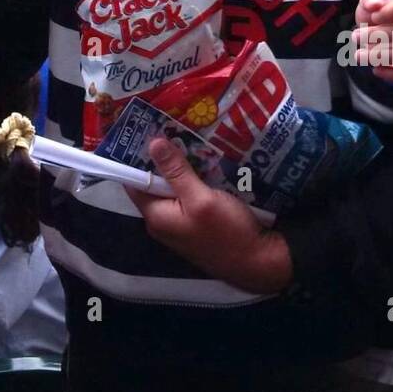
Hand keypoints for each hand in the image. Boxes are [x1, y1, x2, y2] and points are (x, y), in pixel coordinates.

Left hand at [126, 138, 291, 293]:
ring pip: (173, 189)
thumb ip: (176, 172)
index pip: (134, 183)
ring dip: (181, 169)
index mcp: (156, 216)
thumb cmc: (228, 232)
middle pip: (154, 184)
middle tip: (172, 129)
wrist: (258, 262)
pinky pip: (187, 197)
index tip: (146, 131)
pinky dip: (193, 181)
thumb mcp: (201, 198)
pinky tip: (204, 164)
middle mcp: (163, 222)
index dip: (137, 158)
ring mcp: (180, 225)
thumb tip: (152, 144)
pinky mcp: (196, 225)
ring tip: (189, 140)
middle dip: (163, 159)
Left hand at [352, 0, 392, 84]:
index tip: (374, 17)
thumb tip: (373, 5)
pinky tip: (376, 69)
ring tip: (360, 55)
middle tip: (356, 37)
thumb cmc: (376, 17)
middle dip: (378, 36)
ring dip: (382, 57)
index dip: (392, 11)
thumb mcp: (369, 4)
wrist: (378, 36)